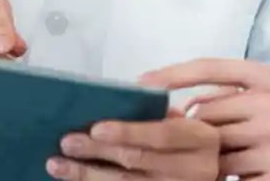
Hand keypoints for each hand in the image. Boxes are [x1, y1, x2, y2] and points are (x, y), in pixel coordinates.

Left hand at [47, 109, 219, 179]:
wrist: (211, 176)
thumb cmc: (193, 145)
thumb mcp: (189, 126)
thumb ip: (161, 114)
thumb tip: (122, 98)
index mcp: (201, 140)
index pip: (161, 135)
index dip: (128, 131)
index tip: (96, 127)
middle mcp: (195, 170)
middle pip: (137, 162)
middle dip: (98, 152)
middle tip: (67, 142)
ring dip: (87, 176)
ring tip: (58, 165)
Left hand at [142, 60, 269, 180]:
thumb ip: (228, 92)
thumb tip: (180, 107)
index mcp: (266, 79)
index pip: (210, 67)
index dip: (172, 73)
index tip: (142, 83)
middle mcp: (269, 106)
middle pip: (203, 118)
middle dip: (194, 133)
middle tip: (194, 142)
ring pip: (212, 152)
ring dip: (209, 161)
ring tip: (226, 161)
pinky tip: (234, 177)